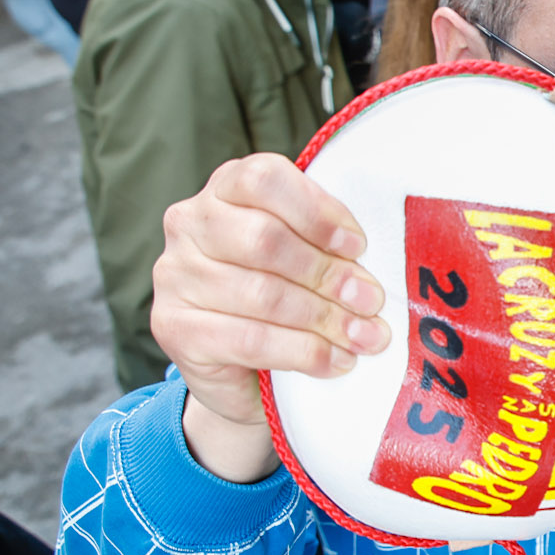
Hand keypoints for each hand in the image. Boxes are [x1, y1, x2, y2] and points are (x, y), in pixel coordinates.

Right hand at [150, 154, 391, 481]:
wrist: (246, 375)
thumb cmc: (288, 301)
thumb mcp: (309, 259)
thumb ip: (330, 245)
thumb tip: (380, 259)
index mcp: (226, 189)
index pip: (263, 178)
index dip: (317, 211)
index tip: (358, 246)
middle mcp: (190, 223)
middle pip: (264, 239)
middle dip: (328, 273)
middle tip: (372, 300)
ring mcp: (174, 275)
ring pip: (261, 293)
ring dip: (324, 318)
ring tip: (366, 337)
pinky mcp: (173, 328)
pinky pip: (249, 339)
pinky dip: (303, 352)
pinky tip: (336, 362)